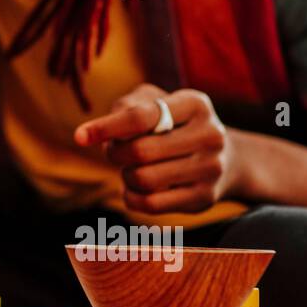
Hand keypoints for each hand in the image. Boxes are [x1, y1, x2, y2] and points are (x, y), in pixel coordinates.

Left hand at [74, 83, 237, 213]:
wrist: (227, 159)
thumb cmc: (174, 125)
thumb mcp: (156, 101)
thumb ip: (127, 106)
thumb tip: (100, 132)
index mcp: (195, 104)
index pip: (141, 117)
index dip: (105, 127)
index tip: (79, 137)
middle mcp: (209, 134)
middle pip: (139, 151)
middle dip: (115, 153)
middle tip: (115, 153)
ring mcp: (211, 168)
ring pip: (144, 179)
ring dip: (125, 176)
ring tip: (129, 170)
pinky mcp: (204, 198)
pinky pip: (152, 204)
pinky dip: (132, 197)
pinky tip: (134, 189)